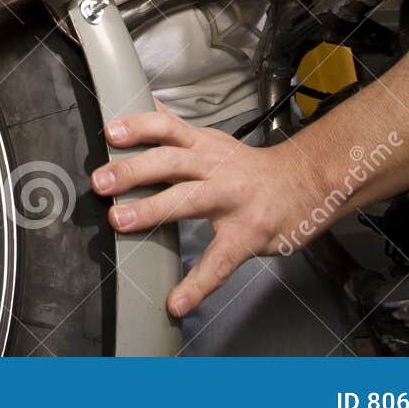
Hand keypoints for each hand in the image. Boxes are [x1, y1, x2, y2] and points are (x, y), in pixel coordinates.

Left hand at [90, 99, 331, 318]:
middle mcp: (215, 167)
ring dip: (152, 210)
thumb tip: (143, 105)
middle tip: (100, 181)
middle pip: (171, 160)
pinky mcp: (247, 234)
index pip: (167, 127)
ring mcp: (232, 200)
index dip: (138, 127)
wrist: (307, 184)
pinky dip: (197, 284)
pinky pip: (220, 261)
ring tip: (120, 222)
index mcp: (203, 144)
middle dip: (133, 170)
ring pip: (189, 200)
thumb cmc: (250, 167)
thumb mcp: (212, 139)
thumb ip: (176, 128)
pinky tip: (177, 301)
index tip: (109, 133)